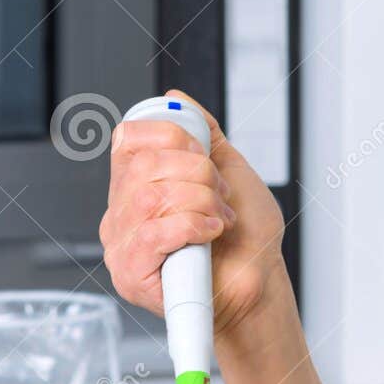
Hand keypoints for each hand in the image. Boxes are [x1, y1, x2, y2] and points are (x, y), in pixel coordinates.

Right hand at [99, 89, 285, 340]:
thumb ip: (202, 135)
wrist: (260, 284)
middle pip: (143, 167)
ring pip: (149, 198)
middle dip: (197, 173)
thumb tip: (176, 98)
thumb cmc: (245, 239)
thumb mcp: (230, 172)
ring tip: (220, 218)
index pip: (128, 140)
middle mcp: (123, 213)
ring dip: (200, 202)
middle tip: (221, 195)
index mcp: (138, 185)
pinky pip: (152, 234)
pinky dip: (192, 226)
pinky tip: (211, 234)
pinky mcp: (132, 276)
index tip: (204, 157)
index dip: (170, 138)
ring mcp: (123, 245)